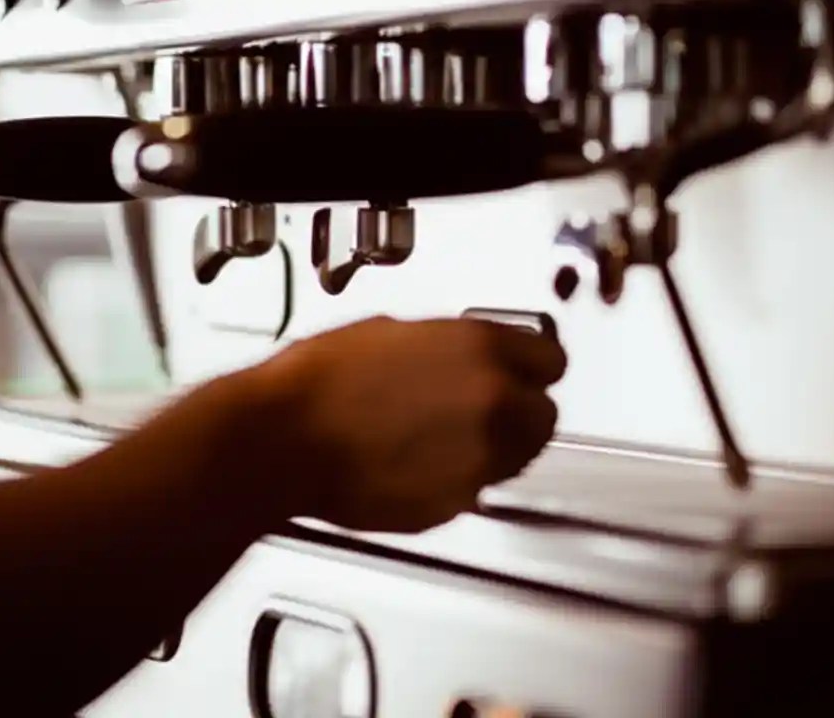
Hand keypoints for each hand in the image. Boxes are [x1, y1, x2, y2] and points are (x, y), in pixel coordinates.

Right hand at [254, 316, 565, 532]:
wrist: (281, 440)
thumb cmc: (317, 384)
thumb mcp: (392, 331)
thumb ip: (450, 346)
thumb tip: (462, 354)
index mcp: (481, 350)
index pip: (552, 359)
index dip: (532, 365)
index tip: (523, 370)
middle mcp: (492, 404)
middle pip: (545, 415)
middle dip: (520, 410)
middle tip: (484, 407)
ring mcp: (478, 459)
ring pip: (518, 456)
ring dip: (495, 445)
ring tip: (444, 436)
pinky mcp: (456, 503)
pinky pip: (476, 488)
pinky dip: (456, 478)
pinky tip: (415, 461)